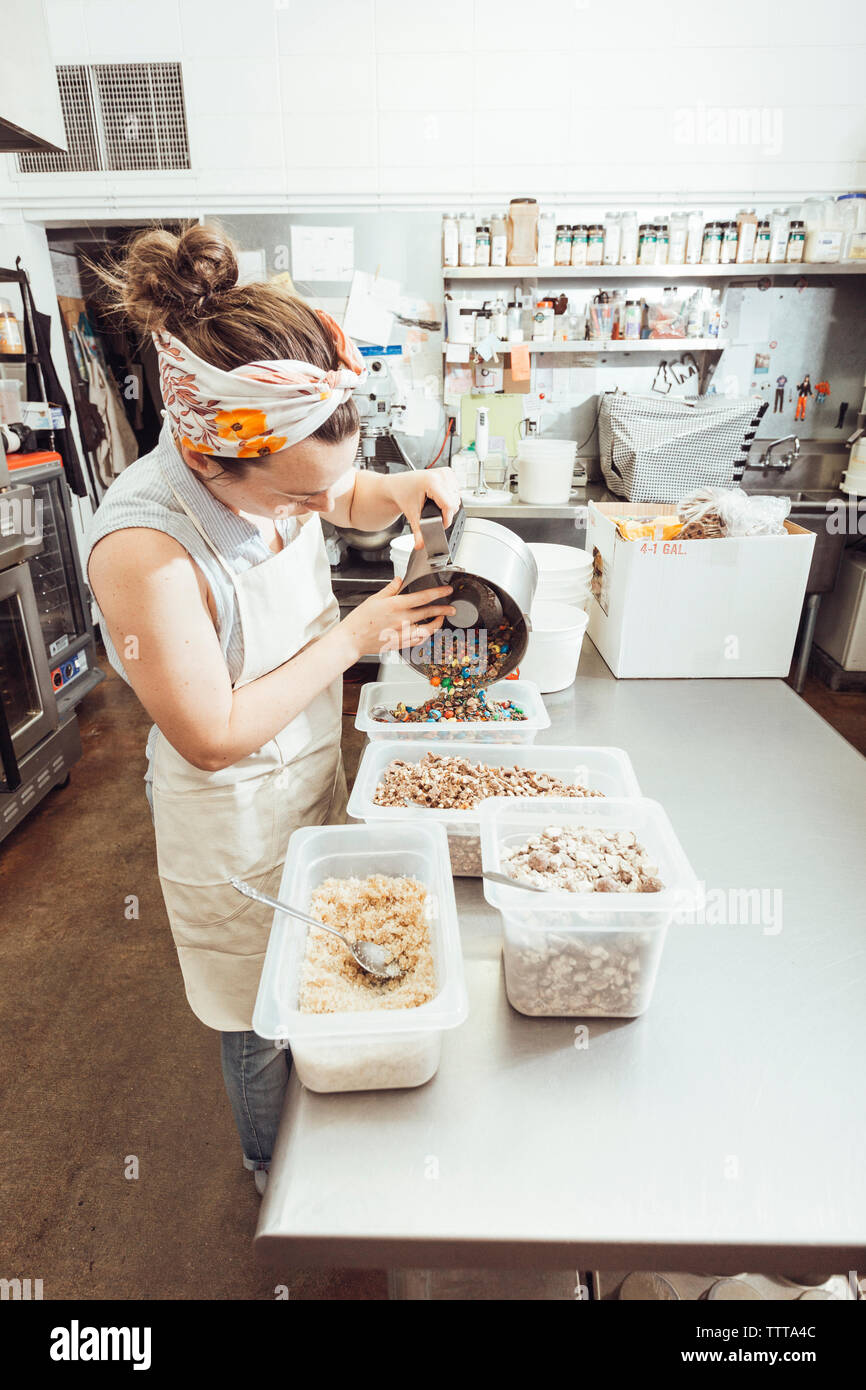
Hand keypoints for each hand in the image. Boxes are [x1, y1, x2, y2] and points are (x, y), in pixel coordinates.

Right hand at [340, 577, 454, 659]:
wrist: (352, 639)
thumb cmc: (360, 620)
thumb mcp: (374, 599)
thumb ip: (390, 589)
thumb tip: (399, 580)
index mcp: (396, 605)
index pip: (423, 597)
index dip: (438, 592)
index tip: (446, 590)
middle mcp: (402, 619)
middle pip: (429, 613)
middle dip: (444, 609)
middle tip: (452, 608)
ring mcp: (402, 633)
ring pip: (428, 629)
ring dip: (438, 623)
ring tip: (442, 619)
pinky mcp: (400, 643)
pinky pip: (419, 640)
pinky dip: (427, 636)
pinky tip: (429, 632)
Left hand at [383, 467, 461, 549]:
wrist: (398, 485)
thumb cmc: (403, 495)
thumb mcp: (411, 515)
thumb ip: (418, 532)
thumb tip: (421, 545)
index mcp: (432, 481)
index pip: (450, 505)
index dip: (446, 519)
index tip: (440, 523)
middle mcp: (441, 475)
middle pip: (455, 503)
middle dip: (446, 513)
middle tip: (432, 513)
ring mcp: (446, 473)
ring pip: (458, 498)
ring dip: (449, 506)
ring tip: (434, 504)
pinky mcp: (448, 473)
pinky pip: (457, 491)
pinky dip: (450, 498)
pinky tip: (438, 498)